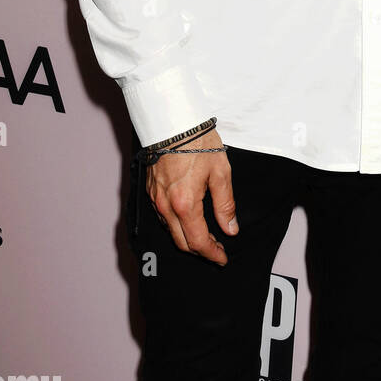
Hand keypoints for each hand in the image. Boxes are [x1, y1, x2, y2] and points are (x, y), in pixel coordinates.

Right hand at [146, 129, 236, 265]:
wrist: (174, 121)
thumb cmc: (198, 143)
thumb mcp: (221, 172)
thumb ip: (225, 204)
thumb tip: (230, 228)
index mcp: (185, 204)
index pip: (198, 241)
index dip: (212, 254)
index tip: (222, 258)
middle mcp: (166, 206)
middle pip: (182, 242)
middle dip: (200, 250)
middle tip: (217, 250)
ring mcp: (155, 199)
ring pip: (170, 231)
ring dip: (188, 238)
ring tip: (206, 235)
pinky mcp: (150, 191)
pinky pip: (163, 217)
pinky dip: (177, 225)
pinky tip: (189, 219)